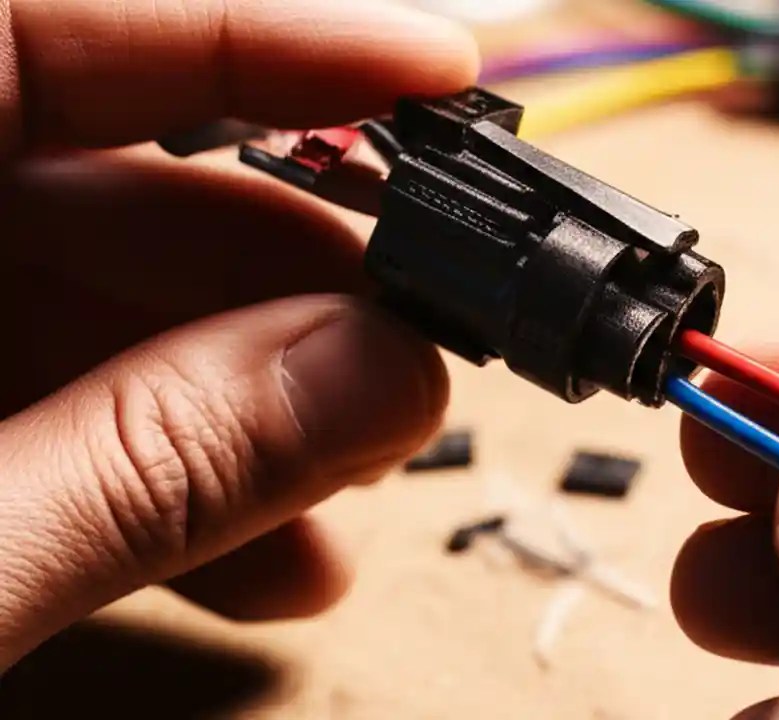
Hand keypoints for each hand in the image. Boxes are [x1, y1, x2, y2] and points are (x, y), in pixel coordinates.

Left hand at [0, 0, 474, 668]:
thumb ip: (145, 469)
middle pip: (105, 188)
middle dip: (286, 283)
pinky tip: (255, 554)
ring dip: (246, 408)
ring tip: (344, 496)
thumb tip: (378, 377)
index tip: (432, 69)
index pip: (46, 31)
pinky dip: (159, 477)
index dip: (264, 38)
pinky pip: (53, 408)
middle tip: (410, 357)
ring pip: (95, 313)